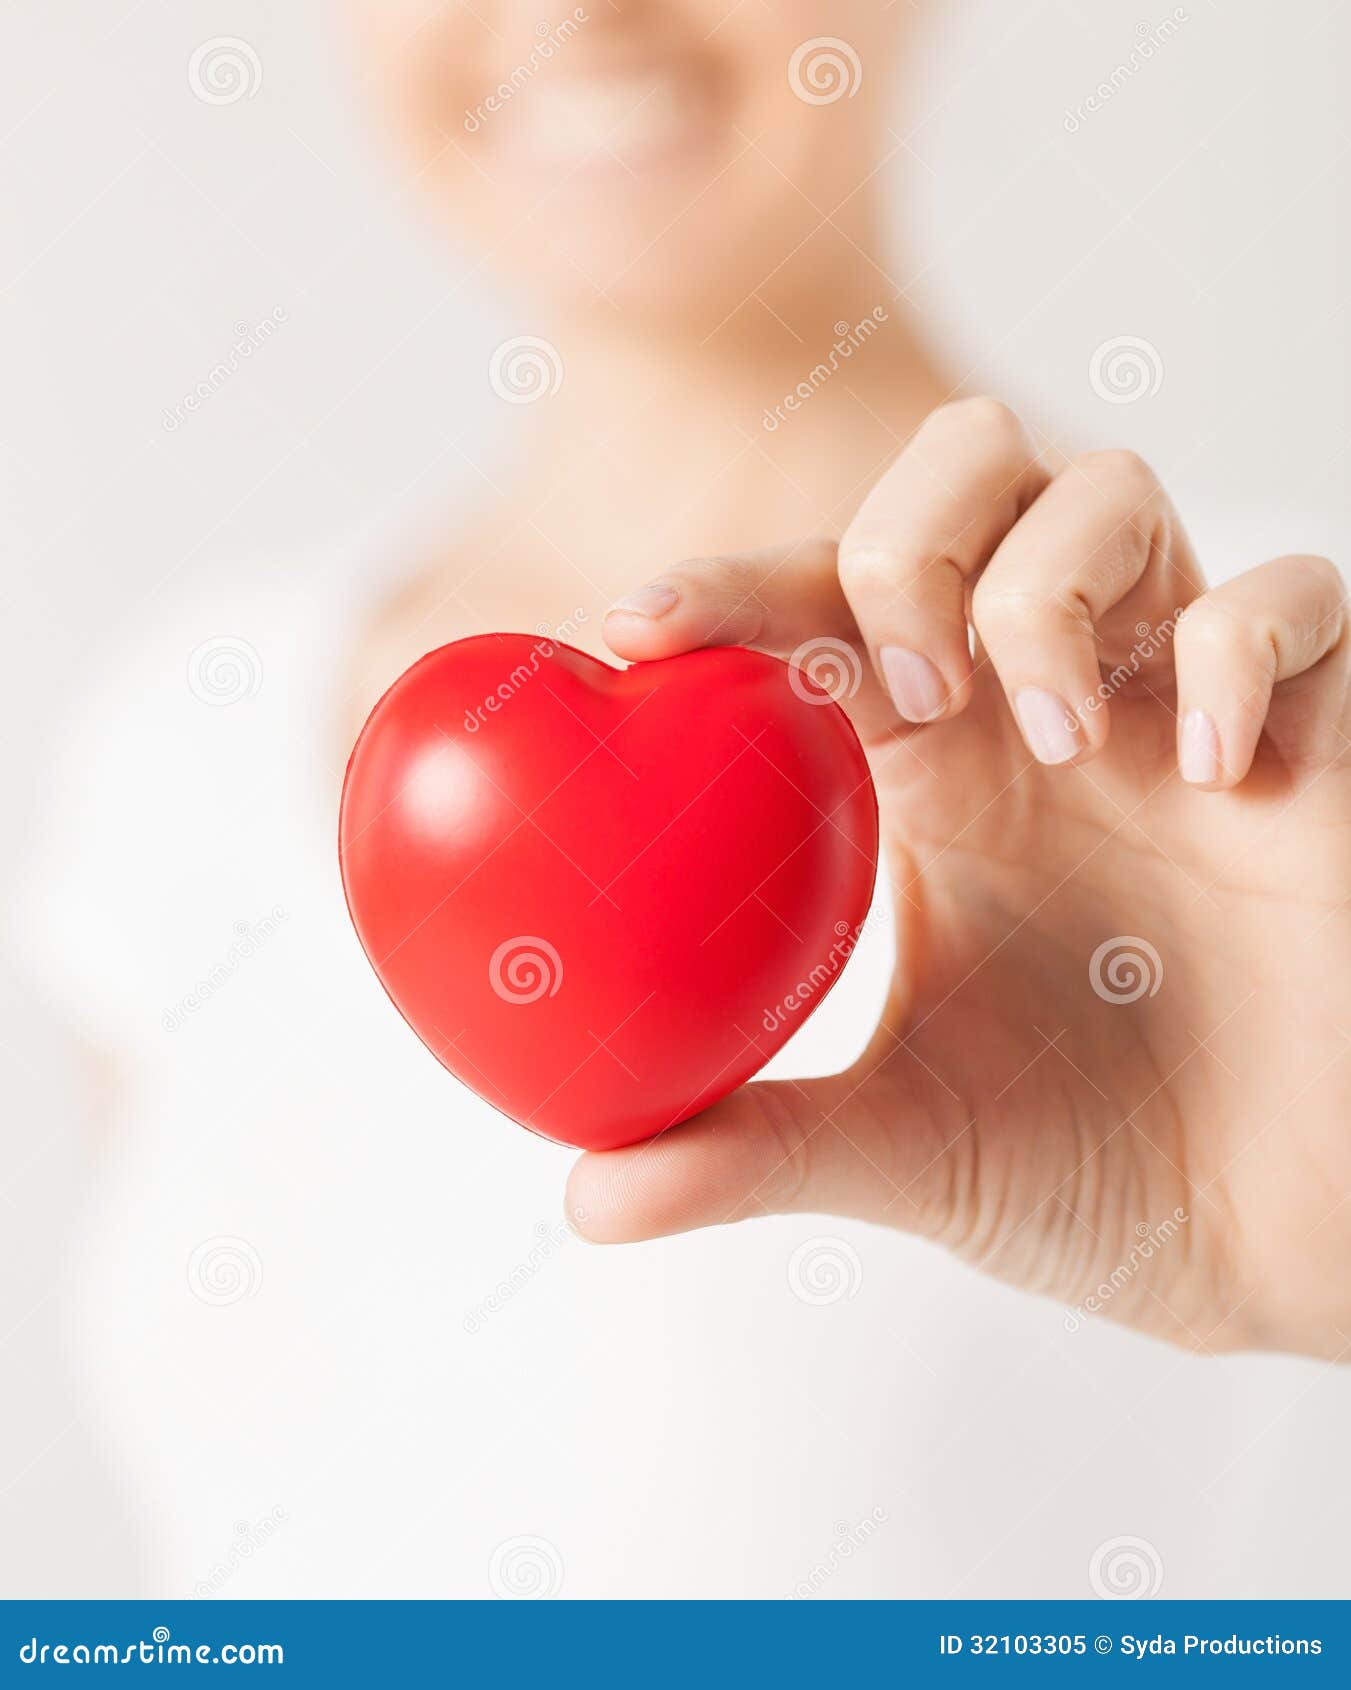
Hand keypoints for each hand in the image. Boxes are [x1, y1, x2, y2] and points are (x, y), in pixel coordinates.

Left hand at [566, 397, 1350, 1359]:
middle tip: (908, 694)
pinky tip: (1216, 782)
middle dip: (907, 538)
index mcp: (938, 773)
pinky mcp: (1322, 741)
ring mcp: (1181, 710)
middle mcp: (1049, 709)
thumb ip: (753, 1148)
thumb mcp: (905, 1147)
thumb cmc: (1095, 1172)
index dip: (729, 590)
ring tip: (1056, 743)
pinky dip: (1240, 652)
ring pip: (1110, 494)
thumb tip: (587, 1204)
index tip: (634, 629)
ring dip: (1047, 587)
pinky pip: (1298, 602)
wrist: (1273, 1237)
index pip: (818, 614)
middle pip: (962, 472)